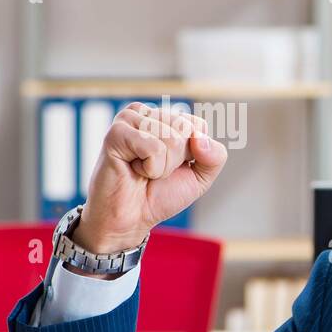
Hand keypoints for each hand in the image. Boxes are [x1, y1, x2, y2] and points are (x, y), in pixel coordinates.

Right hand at [73, 103, 226, 255]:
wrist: (132, 218)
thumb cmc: (161, 194)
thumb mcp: (201, 176)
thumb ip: (215, 156)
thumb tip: (200, 138)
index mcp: (165, 118)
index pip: (199, 125)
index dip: (194, 154)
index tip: (173, 165)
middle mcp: (147, 113)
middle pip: (186, 130)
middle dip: (178, 160)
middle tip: (155, 170)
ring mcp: (129, 119)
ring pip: (172, 139)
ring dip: (164, 166)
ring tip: (144, 171)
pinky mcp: (116, 133)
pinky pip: (154, 148)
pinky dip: (151, 168)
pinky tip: (133, 169)